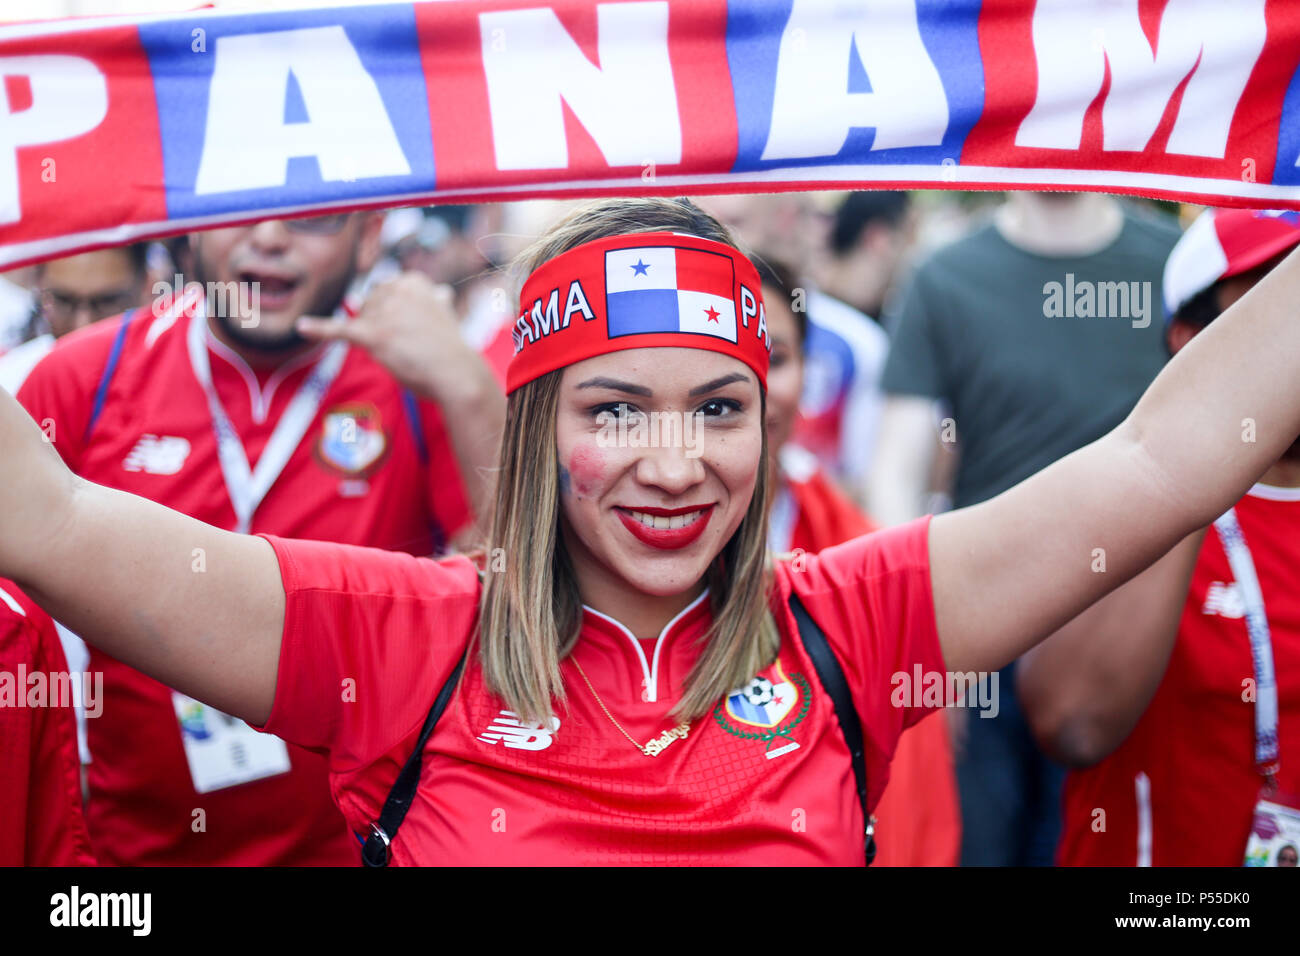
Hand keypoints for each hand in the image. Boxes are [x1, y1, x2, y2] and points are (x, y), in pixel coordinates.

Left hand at [296, 272, 480, 402]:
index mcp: (414, 280)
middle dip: (379, 322)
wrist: (457, 374)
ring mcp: (384, 312)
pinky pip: (341, 330)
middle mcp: (397, 289)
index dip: (392, 310)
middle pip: (369, 302)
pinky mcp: (374, 335)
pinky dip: (320, 328)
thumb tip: (440, 292)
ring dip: (373, 336)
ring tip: (400, 350)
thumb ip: (435, 301)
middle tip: (405, 343)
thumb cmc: (451, 348)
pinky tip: (301, 327)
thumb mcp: (445, 315)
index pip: (386, 289)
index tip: (409, 326)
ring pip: (360, 320)